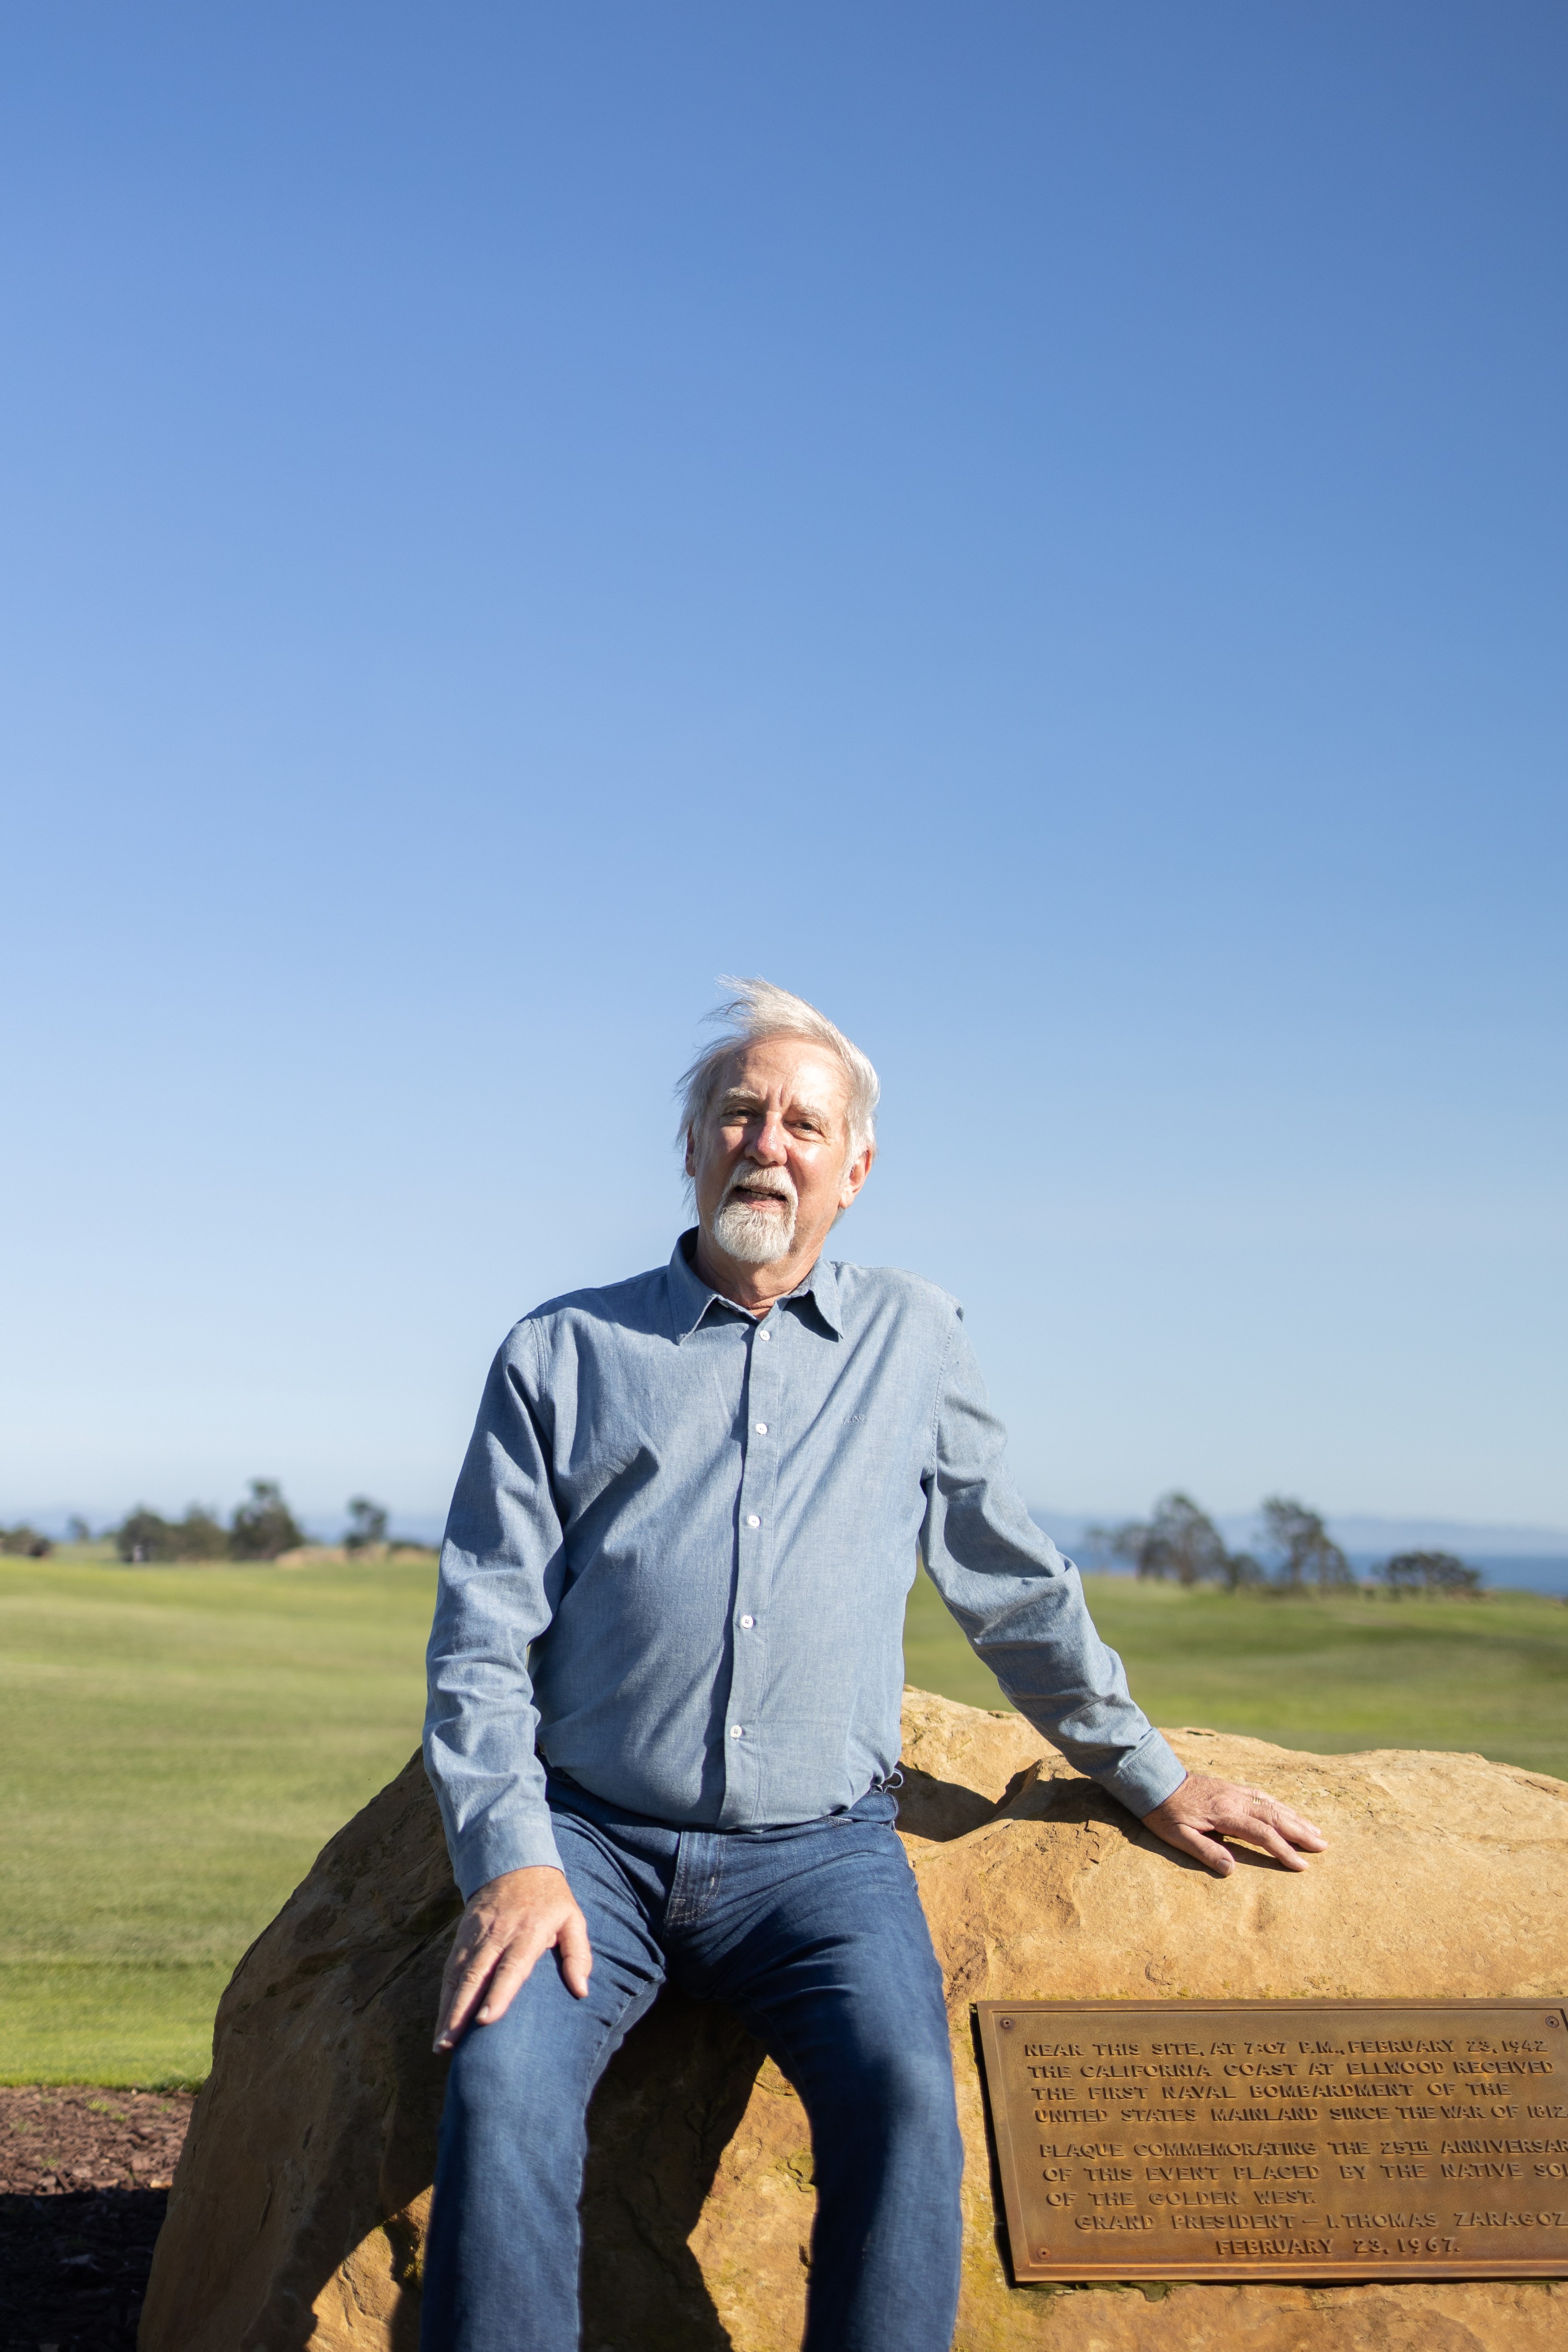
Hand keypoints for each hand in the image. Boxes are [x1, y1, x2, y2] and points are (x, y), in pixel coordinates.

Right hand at [433, 1864, 591, 2050]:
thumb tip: (582, 1990)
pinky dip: (444, 1997)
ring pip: (458, 1975)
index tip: (486, 2021)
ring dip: (447, 2010)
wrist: (515, 1861)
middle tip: (450, 2045)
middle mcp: (498, 1934)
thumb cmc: (550, 1898)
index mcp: (528, 1931)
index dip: (498, 1994)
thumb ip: (578, 1954)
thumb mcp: (573, 1917)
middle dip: (461, 2012)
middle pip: (476, 1975)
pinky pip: (450, 1969)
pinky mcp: (462, 1936)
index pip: (511, 1966)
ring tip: (441, 2045)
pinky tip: (441, 2023)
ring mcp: (476, 1935)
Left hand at [1139, 1773, 1326, 1876]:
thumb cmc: (1164, 1813)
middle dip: (1301, 1832)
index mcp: (1225, 1814)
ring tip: (1315, 1831)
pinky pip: (1263, 1795)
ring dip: (1295, 1817)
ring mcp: (1235, 1791)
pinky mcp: (1231, 1787)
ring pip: (1272, 1804)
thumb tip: (1232, 1870)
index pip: (1262, 1834)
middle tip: (1323, 1846)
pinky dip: (1280, 1805)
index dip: (1284, 1850)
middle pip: (1275, 1816)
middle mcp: (1236, 1800)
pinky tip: (1288, 1811)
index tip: (1302, 1865)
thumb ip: (1205, 1852)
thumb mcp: (1178, 1837)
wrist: (1154, 1780)